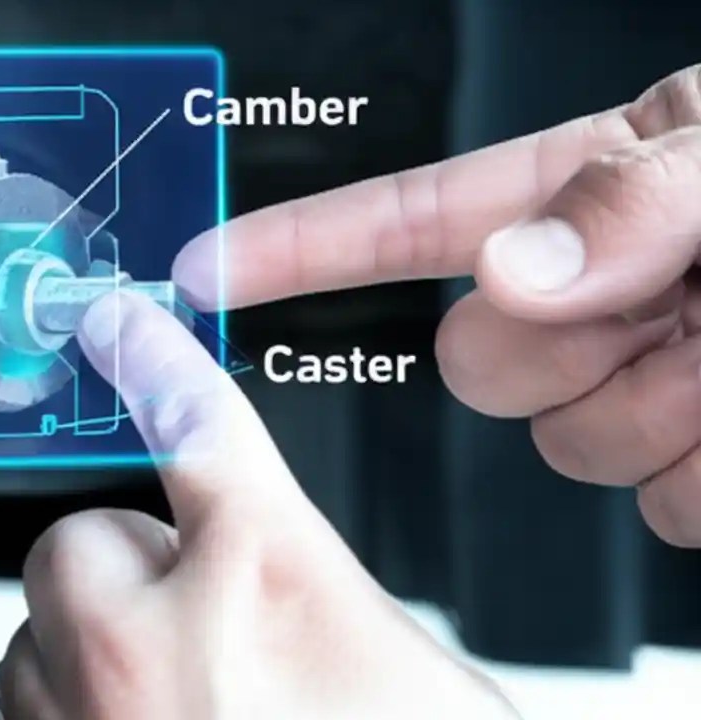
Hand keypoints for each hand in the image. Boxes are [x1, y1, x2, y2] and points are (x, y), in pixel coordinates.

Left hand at [0, 292, 517, 719]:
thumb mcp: (390, 656)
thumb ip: (305, 575)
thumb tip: (247, 537)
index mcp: (267, 583)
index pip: (199, 427)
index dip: (157, 362)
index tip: (117, 324)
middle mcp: (154, 643)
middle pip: (83, 542)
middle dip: (131, 573)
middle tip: (203, 630)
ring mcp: (89, 718)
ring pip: (42, 630)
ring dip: (93, 651)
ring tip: (181, 705)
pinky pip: (23, 709)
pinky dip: (70, 707)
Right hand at [173, 65, 700, 546]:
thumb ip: (627, 202)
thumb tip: (509, 273)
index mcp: (583, 190)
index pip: (403, 220)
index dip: (295, 247)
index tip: (207, 270)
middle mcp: (594, 289)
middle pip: (475, 361)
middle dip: (559, 353)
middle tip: (667, 309)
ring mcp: (637, 380)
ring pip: (563, 443)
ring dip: (651, 412)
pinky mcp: (682, 461)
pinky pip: (653, 504)